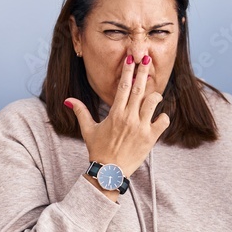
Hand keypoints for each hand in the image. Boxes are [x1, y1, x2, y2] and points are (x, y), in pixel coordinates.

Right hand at [65, 55, 169, 198]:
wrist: (109, 172)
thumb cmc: (98, 150)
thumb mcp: (88, 130)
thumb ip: (80, 111)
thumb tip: (67, 100)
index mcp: (115, 113)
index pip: (122, 86)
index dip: (128, 71)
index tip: (131, 58)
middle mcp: (129, 118)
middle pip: (138, 89)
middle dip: (142, 72)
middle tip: (146, 58)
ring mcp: (141, 127)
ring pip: (153, 102)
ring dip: (155, 95)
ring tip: (155, 93)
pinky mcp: (151, 138)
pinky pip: (163, 121)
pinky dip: (163, 117)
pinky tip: (160, 117)